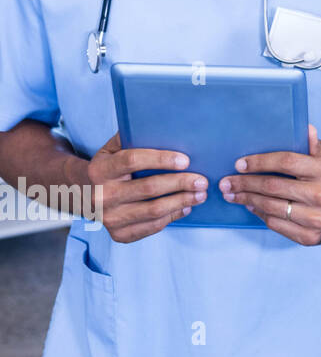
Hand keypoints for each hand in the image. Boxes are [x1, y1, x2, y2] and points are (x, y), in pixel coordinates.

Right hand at [85, 132, 205, 242]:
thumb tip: (164, 122)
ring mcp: (109, 218)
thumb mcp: (112, 147)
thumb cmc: (108, 165)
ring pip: (154, 210)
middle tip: (202, 180)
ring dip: (182, 202)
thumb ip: (133, 136)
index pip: (132, 160)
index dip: (161, 159)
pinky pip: (152, 227)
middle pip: (149, 188)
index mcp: (99, 170)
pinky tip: (186, 207)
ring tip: (200, 194)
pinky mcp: (118, 234)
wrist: (82, 194)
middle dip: (181, 183)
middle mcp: (101, 196)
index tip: (186, 160)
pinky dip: (173, 216)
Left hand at [220, 125, 320, 245]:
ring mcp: (317, 218)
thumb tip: (305, 129)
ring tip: (232, 195)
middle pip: (274, 187)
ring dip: (247, 200)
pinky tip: (251, 206)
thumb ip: (313, 144)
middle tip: (226, 182)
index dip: (260, 162)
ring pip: (272, 207)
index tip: (240, 164)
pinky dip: (260, 214)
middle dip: (245, 184)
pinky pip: (276, 224)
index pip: (287, 162)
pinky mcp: (310, 237)